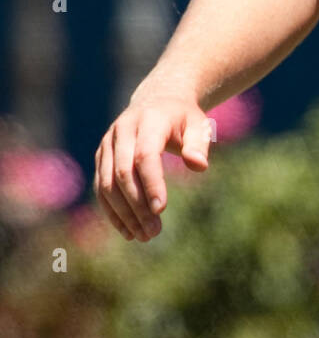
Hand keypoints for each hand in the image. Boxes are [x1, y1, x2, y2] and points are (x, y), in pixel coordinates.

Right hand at [94, 93, 211, 241]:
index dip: (152, 183)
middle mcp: (122, 131)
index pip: (145, 155)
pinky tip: (128, 231)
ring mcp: (108, 144)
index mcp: (148, 120)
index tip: (161, 211)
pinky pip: (101, 188)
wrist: (157, 101)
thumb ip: (199, 143)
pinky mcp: (101, 158)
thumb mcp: (198, 124)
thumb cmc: (182, 118)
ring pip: (107, 184)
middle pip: (123, 173)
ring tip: (144, 236)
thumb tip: (199, 165)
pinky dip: (112, 211)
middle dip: (137, 205)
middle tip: (154, 232)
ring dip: (123, 213)